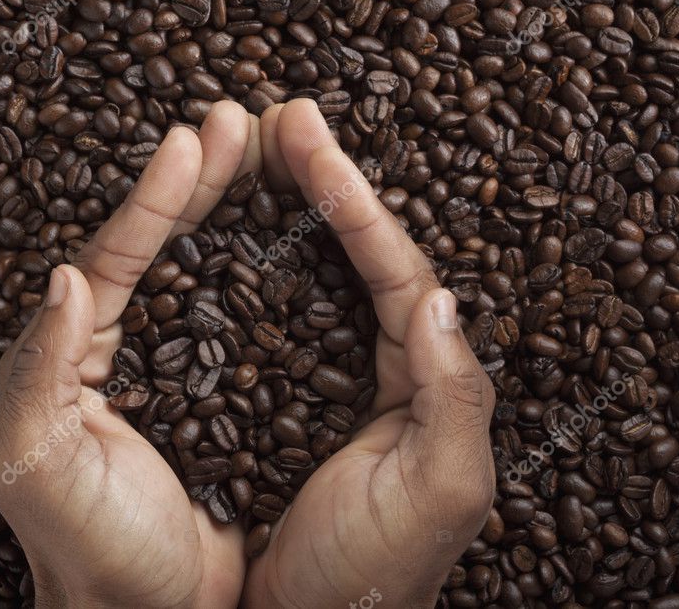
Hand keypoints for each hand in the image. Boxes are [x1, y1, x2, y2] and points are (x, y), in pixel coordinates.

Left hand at [0, 102, 261, 606]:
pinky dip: (268, 267)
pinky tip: (295, 232)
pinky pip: (245, 316)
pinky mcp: (223, 390)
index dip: (155, 196)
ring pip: (208, 266)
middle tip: (244, 117)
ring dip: (236, 204)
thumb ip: (39, 372)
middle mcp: (125, 346)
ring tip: (270, 149)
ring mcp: (177, 364)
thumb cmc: (89, 552)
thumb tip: (63, 278)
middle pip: (165, 242)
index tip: (194, 138)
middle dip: (201, 176)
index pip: (117, 256)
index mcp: (76, 354)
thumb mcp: (36, 466)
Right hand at [241, 100, 495, 607]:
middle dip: (317, 177)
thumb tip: (442, 296)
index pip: (395, 266)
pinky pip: (268, 311)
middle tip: (278, 114)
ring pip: (308, 268)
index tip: (310, 141)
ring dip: (280, 204)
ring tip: (249, 146)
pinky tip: (224, 225)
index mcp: (425, 374)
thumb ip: (455, 393)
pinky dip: (248, 261)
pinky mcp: (280, 390)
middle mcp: (381, 360)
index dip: (354, 199)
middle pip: (352, 248)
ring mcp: (328, 371)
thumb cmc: (375, 572)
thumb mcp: (441, 489)